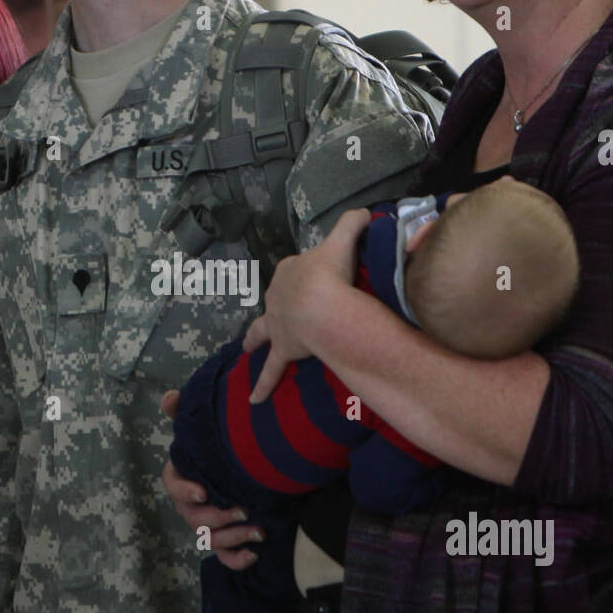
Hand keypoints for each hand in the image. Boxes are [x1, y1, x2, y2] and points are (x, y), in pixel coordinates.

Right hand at [160, 390, 263, 571]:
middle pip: (194, 518)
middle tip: (243, 510)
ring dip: (233, 537)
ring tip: (259, 531)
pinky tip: (254, 555)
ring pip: (211, 539)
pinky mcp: (225, 538)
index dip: (184, 491)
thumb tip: (170, 398)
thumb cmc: (217, 445)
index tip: (203, 492)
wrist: (246, 462)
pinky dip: (236, 559)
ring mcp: (207, 523)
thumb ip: (184, 411)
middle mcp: (190, 504)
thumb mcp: (202, 425)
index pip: (173, 486)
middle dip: (218, 518)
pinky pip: (224, 556)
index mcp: (182, 476)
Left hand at [242, 208, 370, 403]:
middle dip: (280, 302)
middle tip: (289, 308)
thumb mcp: (343, 239)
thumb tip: (367, 212)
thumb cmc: (330, 272)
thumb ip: (353, 223)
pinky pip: (271, 371)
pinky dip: (263, 385)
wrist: (321, 304)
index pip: (295, 268)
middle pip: (278, 298)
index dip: (307, 270)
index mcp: (290, 270)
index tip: (320, 273)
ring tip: (245, 348)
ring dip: (254, 339)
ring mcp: (277, 325)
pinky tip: (254, 401)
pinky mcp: (283, 349)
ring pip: (261, 332)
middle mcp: (277, 296)